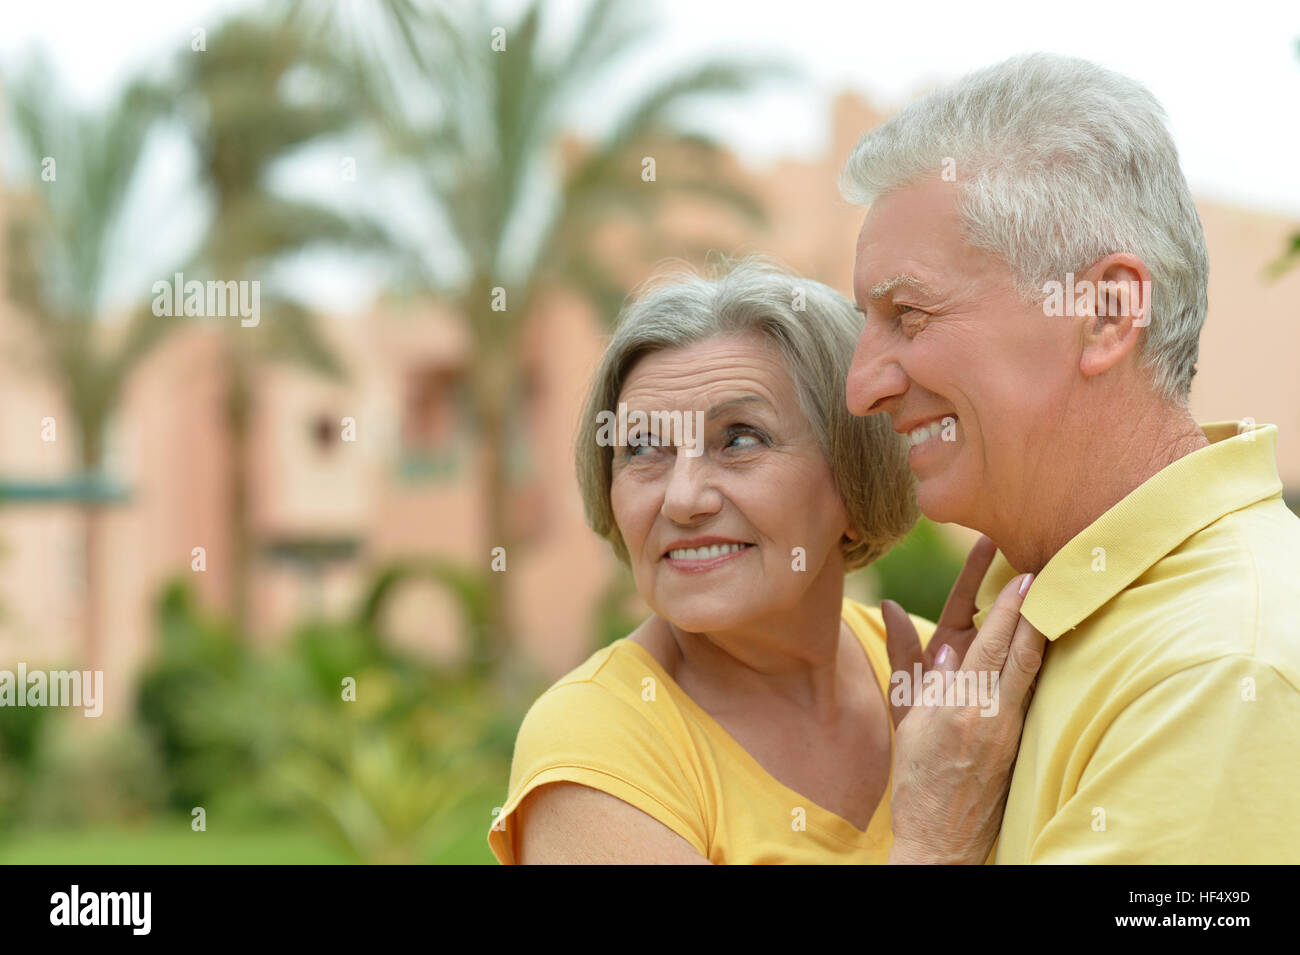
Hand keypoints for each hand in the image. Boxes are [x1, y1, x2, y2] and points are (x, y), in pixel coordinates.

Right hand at [882, 551, 1045, 864]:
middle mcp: (986, 713)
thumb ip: (906, 663)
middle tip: (1047, 572)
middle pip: (1020, 649)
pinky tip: (1043, 645)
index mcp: (953, 703)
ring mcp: (1007, 730)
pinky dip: (1036, 663)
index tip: (1022, 576)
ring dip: (1041, 632)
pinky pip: (1031, 693)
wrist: (941, 840)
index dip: (1008, 606)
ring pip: (1031, 669)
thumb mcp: (903, 718)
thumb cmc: (914, 779)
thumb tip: (897, 612)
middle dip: (1034, 609)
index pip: (987, 641)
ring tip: (1051, 599)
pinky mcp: (1020, 745)